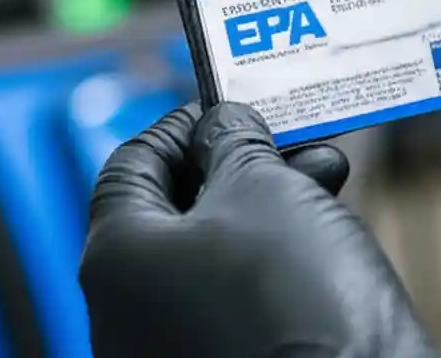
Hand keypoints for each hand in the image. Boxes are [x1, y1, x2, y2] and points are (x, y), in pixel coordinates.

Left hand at [81, 102, 434, 356]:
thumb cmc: (294, 296)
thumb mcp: (265, 187)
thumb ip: (234, 144)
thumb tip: (223, 127)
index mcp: (114, 258)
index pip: (130, 164)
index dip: (183, 125)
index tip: (228, 106)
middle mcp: (126, 312)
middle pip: (173, 210)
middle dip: (237, 162)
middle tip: (287, 136)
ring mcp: (171, 348)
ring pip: (210, 253)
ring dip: (266, 202)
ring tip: (326, 172)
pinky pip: (233, 298)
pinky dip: (272, 257)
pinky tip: (325, 228)